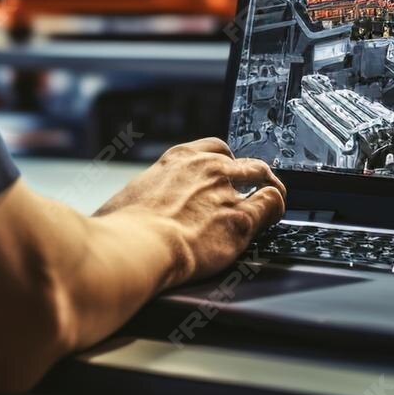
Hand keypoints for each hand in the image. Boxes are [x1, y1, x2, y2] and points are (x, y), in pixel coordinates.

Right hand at [93, 138, 284, 288]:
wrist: (137, 246)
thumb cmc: (123, 229)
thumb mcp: (124, 202)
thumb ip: (133, 204)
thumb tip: (115, 219)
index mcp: (178, 160)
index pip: (212, 148)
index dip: (224, 161)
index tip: (226, 170)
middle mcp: (207, 168)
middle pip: (242, 160)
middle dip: (249, 173)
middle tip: (253, 185)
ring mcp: (227, 191)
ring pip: (262, 175)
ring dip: (269, 185)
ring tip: (273, 196)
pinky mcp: (242, 219)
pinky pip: (272, 203)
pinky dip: (277, 206)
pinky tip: (276, 214)